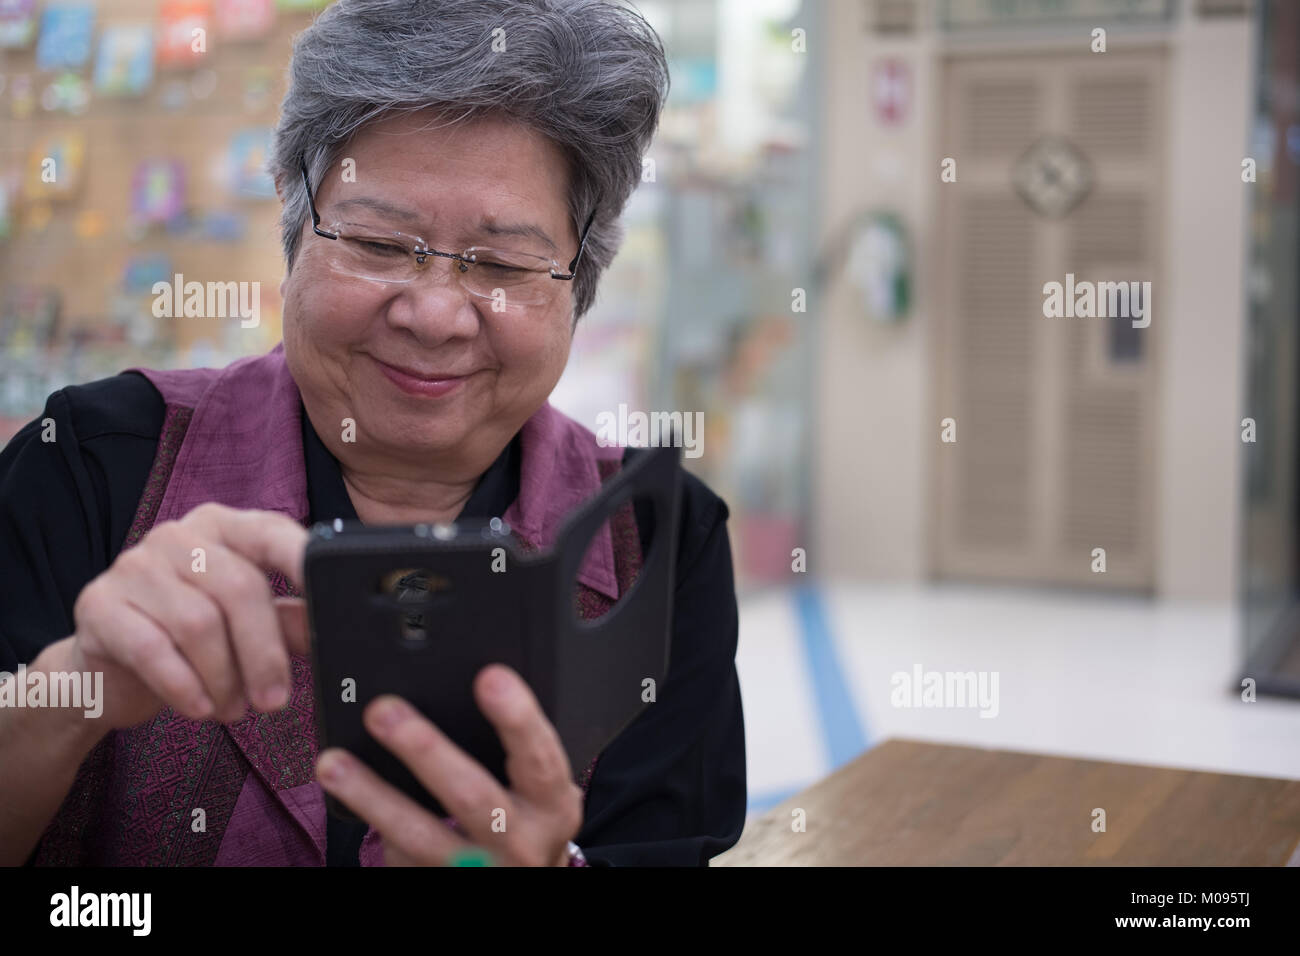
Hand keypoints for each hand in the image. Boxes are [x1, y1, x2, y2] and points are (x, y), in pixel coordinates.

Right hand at [66, 503, 309, 729]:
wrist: (106, 671)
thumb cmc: (187, 641)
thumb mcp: (246, 627)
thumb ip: (289, 621)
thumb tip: (335, 628)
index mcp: (223, 528)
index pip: (271, 533)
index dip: (302, 562)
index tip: (330, 597)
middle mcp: (177, 535)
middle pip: (238, 588)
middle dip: (263, 653)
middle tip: (274, 700)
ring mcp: (133, 565)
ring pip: (198, 623)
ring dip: (224, 678)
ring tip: (233, 708)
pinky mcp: (98, 604)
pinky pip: (152, 649)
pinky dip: (184, 686)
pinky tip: (200, 708)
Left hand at [315, 664, 583, 865]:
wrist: (523, 884)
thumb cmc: (528, 822)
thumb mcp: (540, 791)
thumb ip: (517, 753)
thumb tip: (468, 684)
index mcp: (552, 807)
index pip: (539, 758)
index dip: (516, 717)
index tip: (489, 676)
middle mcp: (519, 843)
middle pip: (471, 796)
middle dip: (424, 750)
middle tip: (383, 710)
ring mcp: (477, 871)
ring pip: (419, 834)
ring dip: (372, 795)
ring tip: (333, 763)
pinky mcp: (438, 884)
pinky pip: (400, 856)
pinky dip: (370, 822)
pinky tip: (344, 796)